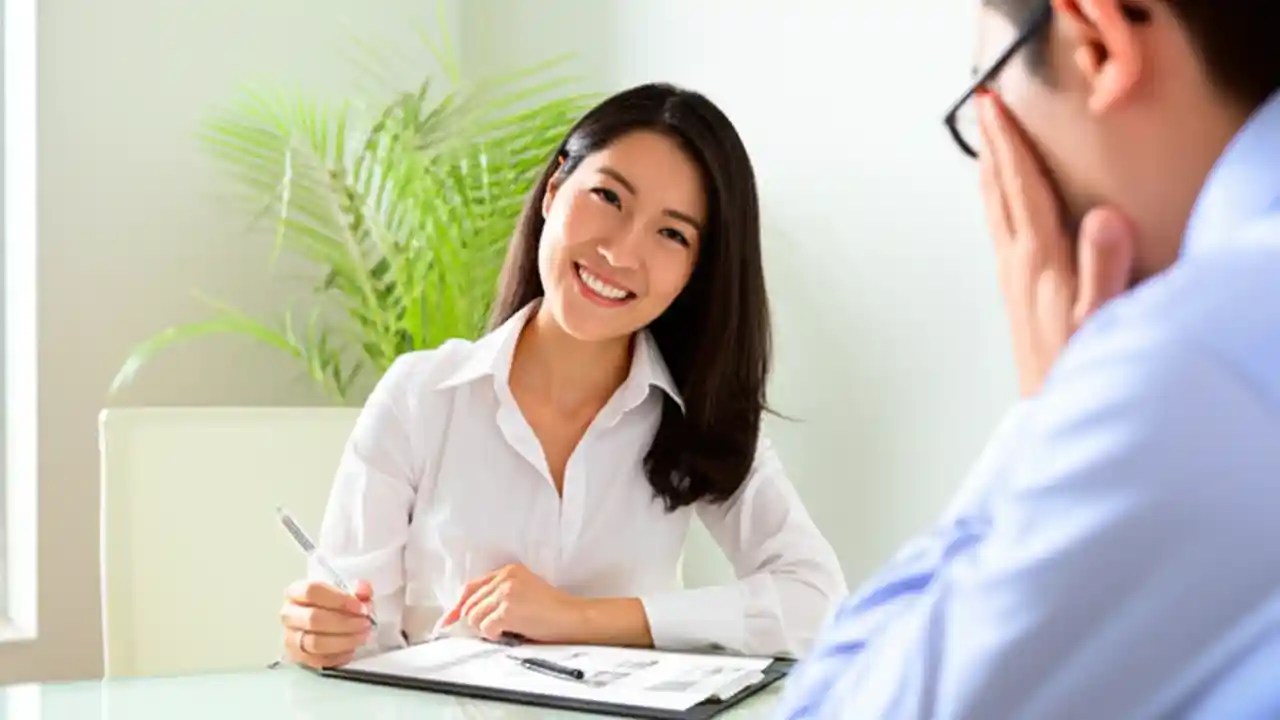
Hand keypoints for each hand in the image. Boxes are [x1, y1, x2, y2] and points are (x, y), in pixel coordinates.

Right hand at [279, 579, 373, 668]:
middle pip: (313, 618)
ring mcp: (290, 637)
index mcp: (296, 592)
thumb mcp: (347, 591)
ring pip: (315, 643)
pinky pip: (318, 660)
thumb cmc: (333, 604)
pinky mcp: (297, 657)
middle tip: (365, 623)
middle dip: (344, 623)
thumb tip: (364, 591)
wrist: (323, 621)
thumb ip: (358, 589)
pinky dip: (338, 656)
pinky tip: (351, 650)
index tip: (361, 607)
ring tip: (362, 636)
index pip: (312, 591)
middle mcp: (289, 614)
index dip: (339, 599)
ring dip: (343, 641)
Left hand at [438, 564, 585, 642]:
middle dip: (476, 621)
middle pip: (470, 604)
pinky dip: (493, 635)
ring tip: (505, 630)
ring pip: (474, 617)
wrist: (571, 617)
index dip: (458, 606)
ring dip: (486, 629)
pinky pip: (485, 628)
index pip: (471, 587)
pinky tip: (508, 633)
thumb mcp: (523, 590)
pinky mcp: (508, 610)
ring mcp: (506, 593)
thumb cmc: (550, 609)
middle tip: (494, 629)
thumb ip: (498, 594)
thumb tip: (468, 613)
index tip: (448, 620)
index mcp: (508, 570)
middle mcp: (505, 577)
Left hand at [977, 92, 1135, 396]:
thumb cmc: (1080, 370)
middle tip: (981, 104)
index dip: (1010, 144)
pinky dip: (999, 203)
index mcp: (1039, 261)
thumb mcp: (1103, 320)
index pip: (1022, 188)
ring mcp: (1012, 280)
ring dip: (992, 170)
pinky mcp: (1015, 295)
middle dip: (992, 145)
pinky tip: (1002, 204)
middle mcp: (1017, 265)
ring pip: (995, 210)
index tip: (995, 106)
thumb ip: (1104, 268)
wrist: (1050, 416)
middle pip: (999, 191)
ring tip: (988, 142)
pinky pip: (1002, 232)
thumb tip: (1105, 217)